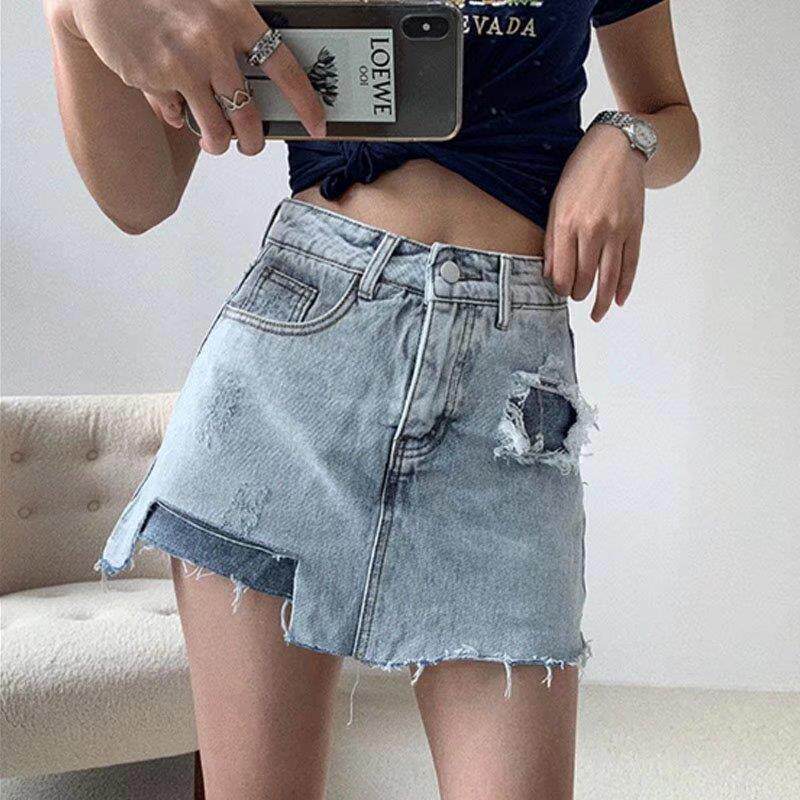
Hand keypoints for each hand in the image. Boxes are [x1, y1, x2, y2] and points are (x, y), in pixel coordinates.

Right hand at [46, 0, 325, 153]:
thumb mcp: (209, 0)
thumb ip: (234, 33)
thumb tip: (256, 80)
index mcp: (234, 15)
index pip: (284, 69)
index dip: (306, 103)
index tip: (318, 125)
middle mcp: (211, 43)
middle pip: (248, 116)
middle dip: (253, 141)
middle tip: (250, 144)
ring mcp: (181, 65)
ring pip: (214, 129)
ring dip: (217, 143)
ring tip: (214, 141)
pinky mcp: (153, 79)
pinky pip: (175, 116)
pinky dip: (175, 115)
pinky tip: (170, 97)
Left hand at [543, 124, 645, 321]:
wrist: (617, 148)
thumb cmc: (580, 174)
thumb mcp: (556, 203)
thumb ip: (552, 241)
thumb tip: (550, 275)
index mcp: (567, 223)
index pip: (563, 273)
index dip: (561, 289)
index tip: (560, 292)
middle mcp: (593, 229)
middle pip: (585, 278)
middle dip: (579, 294)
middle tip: (577, 298)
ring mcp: (617, 230)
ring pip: (610, 277)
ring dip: (602, 301)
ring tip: (597, 315)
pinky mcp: (636, 228)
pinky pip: (631, 264)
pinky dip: (626, 286)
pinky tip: (619, 300)